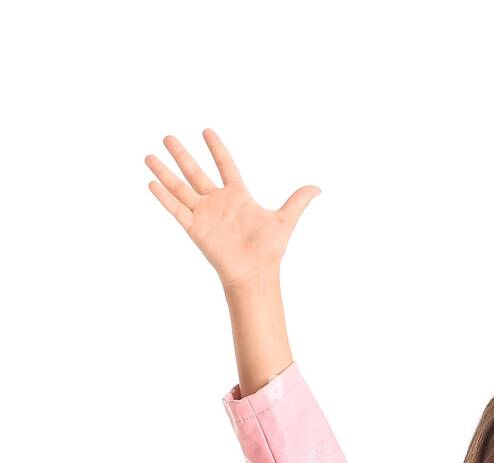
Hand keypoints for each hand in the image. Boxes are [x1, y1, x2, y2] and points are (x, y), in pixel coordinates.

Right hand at [144, 128, 321, 288]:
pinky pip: (176, 209)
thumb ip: (298, 201)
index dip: (217, 149)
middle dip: (182, 155)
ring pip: (180, 188)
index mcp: (237, 196)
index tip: (206, 131)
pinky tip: (151, 183)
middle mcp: (218, 202)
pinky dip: (164, 197)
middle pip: (195, 173)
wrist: (256, 273)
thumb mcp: (285, 220)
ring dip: (165, 173)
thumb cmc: (269, 250)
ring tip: (148, 156)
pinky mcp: (195, 228)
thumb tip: (317, 188)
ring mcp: (205, 215)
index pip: (225, 166)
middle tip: (167, 137)